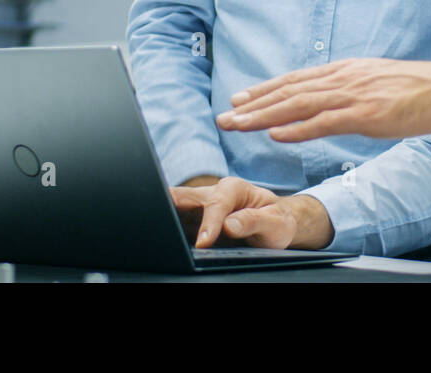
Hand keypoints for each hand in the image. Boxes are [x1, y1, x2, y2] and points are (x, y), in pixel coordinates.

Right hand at [169, 177, 332, 249]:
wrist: (275, 223)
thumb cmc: (276, 221)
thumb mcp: (275, 223)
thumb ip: (254, 221)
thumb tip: (229, 225)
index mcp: (233, 188)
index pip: (215, 204)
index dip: (208, 224)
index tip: (203, 243)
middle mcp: (213, 192)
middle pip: (182, 197)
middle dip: (166, 206)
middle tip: (156, 223)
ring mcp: (200, 206)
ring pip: (173, 207)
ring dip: (163, 217)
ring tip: (154, 232)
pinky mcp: (193, 220)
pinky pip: (175, 221)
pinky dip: (167, 228)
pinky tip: (161, 238)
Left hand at [216, 57, 430, 141]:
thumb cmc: (422, 89)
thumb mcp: (379, 83)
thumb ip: (353, 91)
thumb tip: (331, 103)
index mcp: (347, 71)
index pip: (297, 79)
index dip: (266, 89)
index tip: (241, 97)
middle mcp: (345, 78)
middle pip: (290, 91)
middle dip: (253, 104)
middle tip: (225, 116)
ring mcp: (355, 95)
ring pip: (299, 105)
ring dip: (264, 116)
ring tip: (238, 125)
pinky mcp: (368, 114)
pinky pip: (326, 122)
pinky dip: (298, 129)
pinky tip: (277, 135)